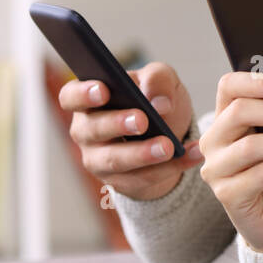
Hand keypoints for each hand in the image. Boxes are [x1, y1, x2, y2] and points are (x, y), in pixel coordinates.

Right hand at [60, 62, 199, 201]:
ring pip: (115, 160)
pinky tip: (192, 154)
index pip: (71, 96)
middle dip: (118, 124)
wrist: (170, 134)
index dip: (83, 94)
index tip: (103, 90)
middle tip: (142, 120)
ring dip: (143, 154)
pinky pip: (143, 177)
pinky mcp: (120, 182)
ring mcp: (99, 160)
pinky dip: (171, 167)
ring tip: (169, 146)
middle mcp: (86, 131)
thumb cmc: (156, 100)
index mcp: (88, 99)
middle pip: (93, 129)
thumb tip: (159, 102)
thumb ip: (158, 80)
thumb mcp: (161, 81)